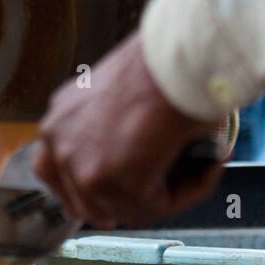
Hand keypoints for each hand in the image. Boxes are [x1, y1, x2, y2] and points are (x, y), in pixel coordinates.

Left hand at [32, 31, 225, 228]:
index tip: (112, 201)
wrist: (181, 55)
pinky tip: (209, 165)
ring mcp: (82, 165)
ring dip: (166, 197)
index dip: (90, 191)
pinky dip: (190, 191)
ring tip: (198, 170)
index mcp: (59, 119)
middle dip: (127, 203)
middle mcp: (60, 142)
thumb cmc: (163, 62)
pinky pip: (158, 208)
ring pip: (127, 209)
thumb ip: (112, 130)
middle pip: (84, 202)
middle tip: (166, 192)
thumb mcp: (120, 93)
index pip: (55, 173)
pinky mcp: (114, 181)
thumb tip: (135, 159)